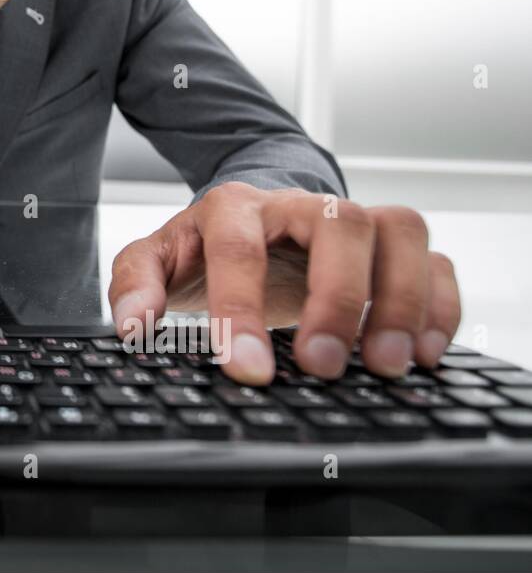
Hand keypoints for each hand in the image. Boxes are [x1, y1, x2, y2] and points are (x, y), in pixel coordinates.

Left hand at [107, 182, 460, 384]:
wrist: (252, 215)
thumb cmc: (206, 244)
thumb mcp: (158, 258)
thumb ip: (136, 283)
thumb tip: (132, 326)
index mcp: (235, 206)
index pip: (240, 249)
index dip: (241, 308)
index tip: (245, 368)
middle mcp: (301, 204)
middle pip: (339, 225)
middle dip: (336, 298)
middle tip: (322, 368)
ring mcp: (354, 221)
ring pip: (399, 231)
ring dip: (401, 301)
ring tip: (384, 366)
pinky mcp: (393, 247)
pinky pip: (435, 260)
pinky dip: (441, 305)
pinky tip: (426, 353)